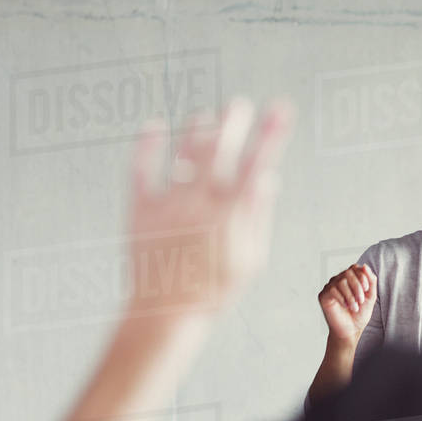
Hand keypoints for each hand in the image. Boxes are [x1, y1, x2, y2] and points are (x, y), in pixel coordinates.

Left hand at [125, 98, 293, 321]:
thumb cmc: (212, 293)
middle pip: (219, 149)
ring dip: (197, 130)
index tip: (281, 109)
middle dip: (232, 122)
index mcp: (232, 216)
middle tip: (238, 104)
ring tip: (205, 116)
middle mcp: (201, 203)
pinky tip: (155, 125)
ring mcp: (169, 204)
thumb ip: (258, 218)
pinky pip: (142, 168)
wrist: (163, 316)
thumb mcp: (249, 261)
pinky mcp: (140, 209)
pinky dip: (148, 144)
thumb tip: (267, 180)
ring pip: (185, 153)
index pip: (258, 163)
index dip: (271, 133)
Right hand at [318, 263, 377, 347]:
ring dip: (350, 295)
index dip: (362, 276)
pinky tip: (346, 306)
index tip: (367, 289)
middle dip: (357, 286)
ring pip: (340, 282)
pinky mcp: (323, 295)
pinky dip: (342, 298)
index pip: (354, 268)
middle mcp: (339, 280)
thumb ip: (371, 281)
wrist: (351, 330)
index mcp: (350, 279)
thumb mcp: (370, 296)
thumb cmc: (360, 314)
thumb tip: (365, 266)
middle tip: (361, 300)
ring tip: (354, 307)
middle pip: (347, 273)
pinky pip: (332, 290)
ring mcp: (330, 287)